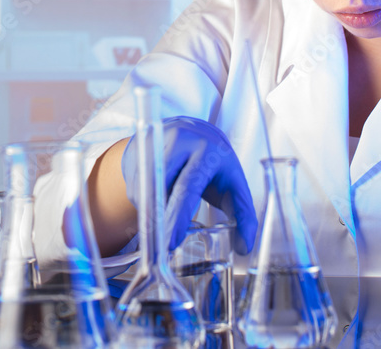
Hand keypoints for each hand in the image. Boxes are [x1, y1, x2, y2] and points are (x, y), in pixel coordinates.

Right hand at [121, 116, 256, 254]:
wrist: (190, 132)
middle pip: (160, 189)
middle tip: (161, 245)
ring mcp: (154, 144)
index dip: (178, 216)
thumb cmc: (214, 163)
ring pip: (145, 191)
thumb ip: (244, 216)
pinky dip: (147, 203)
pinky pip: (136, 189)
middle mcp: (177, 142)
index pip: (188, 186)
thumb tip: (244, 248)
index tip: (171, 242)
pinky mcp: (137, 151)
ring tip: (170, 206)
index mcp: (205, 150)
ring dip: (154, 210)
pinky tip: (160, 195)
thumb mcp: (234, 184)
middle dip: (158, 221)